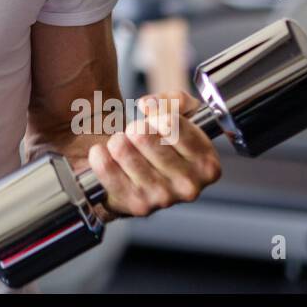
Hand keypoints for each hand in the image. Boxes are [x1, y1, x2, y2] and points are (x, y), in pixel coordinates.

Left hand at [87, 91, 220, 221]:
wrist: (144, 180)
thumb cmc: (166, 144)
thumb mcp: (183, 116)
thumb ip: (175, 101)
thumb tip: (148, 105)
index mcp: (207, 163)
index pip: (171, 123)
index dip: (156, 115)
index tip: (153, 119)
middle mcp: (189, 185)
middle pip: (143, 134)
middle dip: (135, 128)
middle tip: (136, 134)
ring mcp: (163, 198)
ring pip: (122, 148)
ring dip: (117, 141)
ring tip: (123, 146)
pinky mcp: (136, 205)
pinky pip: (105, 167)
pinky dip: (99, 155)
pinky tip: (104, 155)